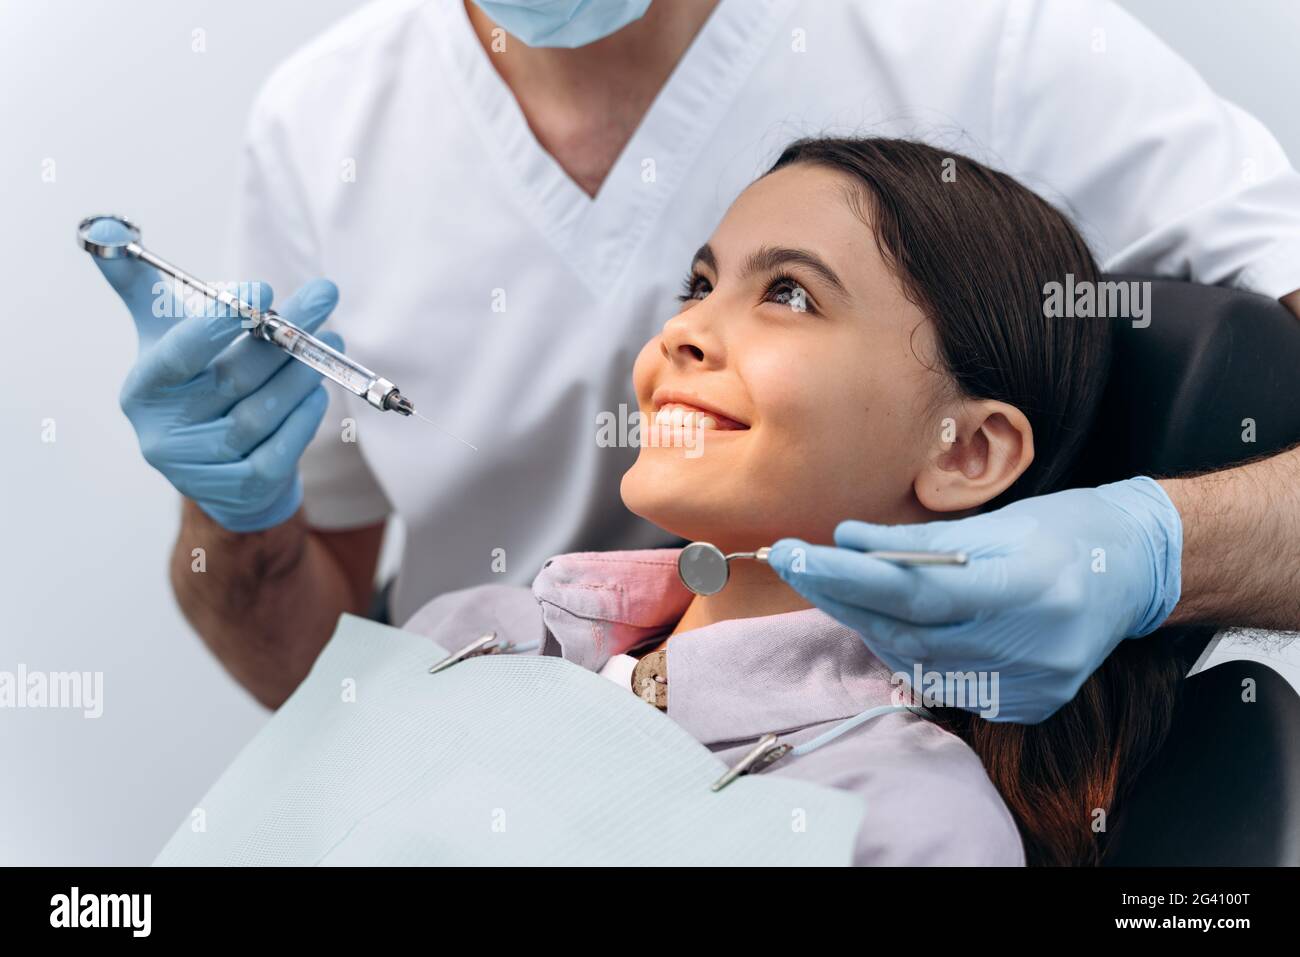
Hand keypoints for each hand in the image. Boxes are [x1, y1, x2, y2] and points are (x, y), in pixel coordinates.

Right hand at [88, 218, 339, 531]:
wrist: (215, 467)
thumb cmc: (192, 385)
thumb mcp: (162, 335)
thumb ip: (139, 285)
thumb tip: (103, 227)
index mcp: (143, 389)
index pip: (180, 353)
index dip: (221, 322)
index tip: (264, 290)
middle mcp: (164, 432)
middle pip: (233, 379)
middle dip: (284, 335)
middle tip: (323, 296)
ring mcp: (201, 467)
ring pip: (261, 415)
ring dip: (301, 374)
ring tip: (331, 340)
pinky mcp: (238, 489)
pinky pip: (279, 451)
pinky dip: (304, 418)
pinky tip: (319, 391)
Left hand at [766, 477, 1182, 722]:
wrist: (1136, 570)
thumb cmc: (1065, 531)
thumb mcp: (997, 521)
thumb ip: (921, 544)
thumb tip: (848, 541)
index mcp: (1029, 589)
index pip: (917, 593)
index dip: (849, 577)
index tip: (798, 555)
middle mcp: (1033, 647)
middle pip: (908, 633)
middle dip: (840, 596)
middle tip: (796, 563)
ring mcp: (1033, 685)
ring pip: (918, 664)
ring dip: (867, 624)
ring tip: (834, 585)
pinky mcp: (1030, 705)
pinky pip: (945, 684)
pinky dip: (909, 651)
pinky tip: (890, 622)